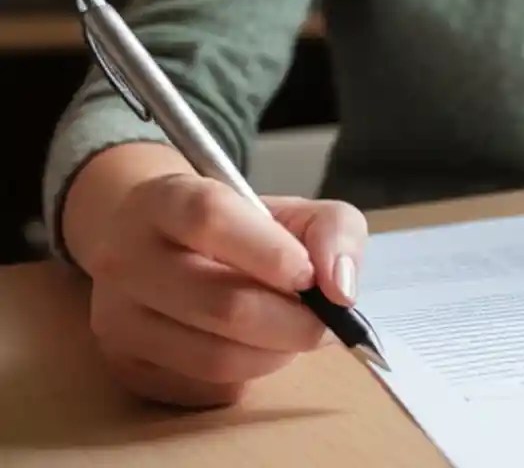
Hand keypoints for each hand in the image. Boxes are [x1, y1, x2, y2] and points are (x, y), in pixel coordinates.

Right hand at [72, 175, 366, 406]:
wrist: (163, 249)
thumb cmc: (240, 230)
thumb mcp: (294, 211)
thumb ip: (333, 231)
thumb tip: (340, 289)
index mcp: (163, 199)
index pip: (209, 218)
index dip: (269, 251)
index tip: (308, 275)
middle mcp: (125, 257)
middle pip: (221, 304)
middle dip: (294, 321)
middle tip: (322, 320)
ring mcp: (117, 318)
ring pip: (216, 357)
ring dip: (276, 353)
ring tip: (290, 331)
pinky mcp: (126, 368)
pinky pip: (207, 389)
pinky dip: (249, 376)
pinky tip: (253, 348)